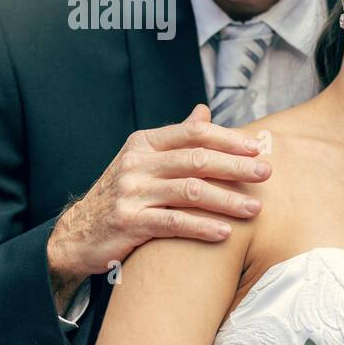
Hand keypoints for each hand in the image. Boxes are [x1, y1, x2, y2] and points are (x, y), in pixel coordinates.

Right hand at [46, 103, 270, 301]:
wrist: (78, 233)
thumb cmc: (124, 194)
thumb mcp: (144, 160)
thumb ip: (176, 139)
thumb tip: (203, 111)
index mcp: (144, 144)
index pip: (193, 134)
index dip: (227, 139)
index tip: (257, 147)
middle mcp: (136, 164)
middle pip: (196, 160)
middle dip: (235, 167)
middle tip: (266, 173)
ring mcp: (131, 193)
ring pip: (190, 192)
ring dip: (227, 200)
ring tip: (255, 209)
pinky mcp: (129, 222)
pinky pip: (174, 223)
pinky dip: (203, 227)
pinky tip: (226, 233)